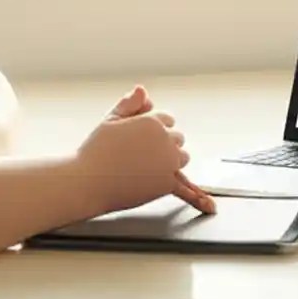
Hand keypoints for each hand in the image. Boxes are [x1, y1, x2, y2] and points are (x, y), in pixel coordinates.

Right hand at [107, 86, 216, 214]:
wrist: (87, 180)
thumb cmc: (95, 150)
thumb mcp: (111, 120)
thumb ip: (129, 104)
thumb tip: (143, 91)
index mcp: (153, 121)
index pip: (166, 120)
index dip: (150, 130)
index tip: (137, 139)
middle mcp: (165, 139)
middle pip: (176, 138)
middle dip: (162, 145)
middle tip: (137, 155)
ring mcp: (168, 162)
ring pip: (182, 158)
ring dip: (171, 161)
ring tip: (145, 168)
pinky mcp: (166, 183)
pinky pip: (187, 190)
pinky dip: (199, 198)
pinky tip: (210, 207)